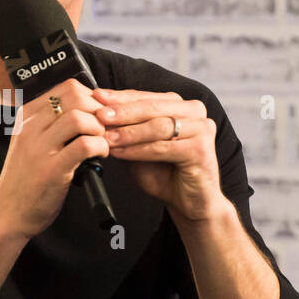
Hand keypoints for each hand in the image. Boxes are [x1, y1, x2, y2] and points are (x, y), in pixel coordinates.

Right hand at [0, 78, 109, 240]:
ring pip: (79, 118)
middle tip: (102, 128)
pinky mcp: (52, 170)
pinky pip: (84, 145)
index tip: (97, 113)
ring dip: (99, 129)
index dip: (90, 97)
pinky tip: (99, 156)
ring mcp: (39, 149)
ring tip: (100, 143)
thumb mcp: (29, 142)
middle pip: (74, 97)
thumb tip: (84, 105)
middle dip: (97, 110)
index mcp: (26, 117)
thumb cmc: (24, 178)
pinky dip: (100, 147)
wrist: (8, 212)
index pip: (65, 88)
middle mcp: (30, 128)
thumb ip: (48, 123)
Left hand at [92, 87, 228, 220]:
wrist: (187, 201)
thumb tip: (98, 114)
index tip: (96, 96)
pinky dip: (138, 150)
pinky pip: (163, 147)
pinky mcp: (201, 149)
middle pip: (152, 107)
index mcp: (179, 105)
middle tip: (100, 116)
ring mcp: (201, 129)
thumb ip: (125, 130)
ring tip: (106, 138)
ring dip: (129, 132)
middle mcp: (194, 112)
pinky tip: (120, 153)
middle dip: (123, 112)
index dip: (120, 97)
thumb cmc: (163, 172)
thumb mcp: (138, 146)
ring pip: (158, 126)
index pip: (145, 96)